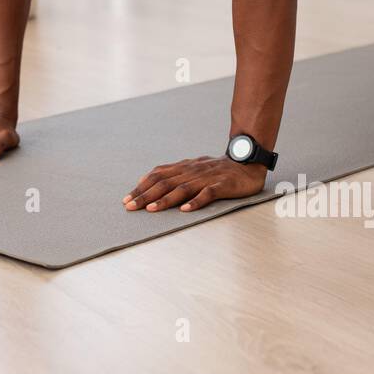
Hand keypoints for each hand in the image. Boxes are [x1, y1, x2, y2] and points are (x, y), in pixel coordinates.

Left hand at [123, 156, 267, 211]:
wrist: (247, 163)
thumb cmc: (216, 169)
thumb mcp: (191, 168)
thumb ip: (170, 174)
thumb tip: (145, 180)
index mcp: (183, 167)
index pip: (157, 176)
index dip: (141, 187)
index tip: (126, 199)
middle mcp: (192, 171)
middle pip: (165, 183)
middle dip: (146, 195)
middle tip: (130, 207)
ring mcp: (207, 178)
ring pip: (183, 188)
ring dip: (166, 200)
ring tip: (151, 209)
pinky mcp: (222, 185)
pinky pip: (208, 193)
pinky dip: (196, 201)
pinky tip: (186, 210)